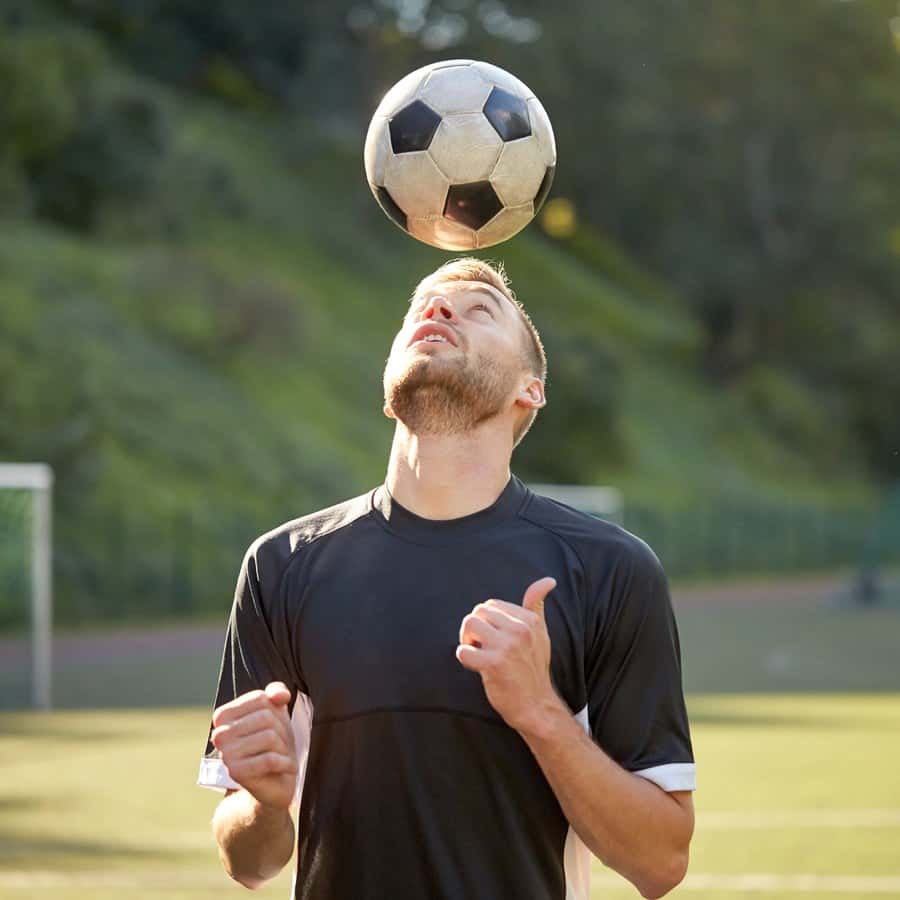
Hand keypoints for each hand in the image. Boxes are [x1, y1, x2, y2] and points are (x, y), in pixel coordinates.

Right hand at [211, 682, 297, 809]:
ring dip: (284, 747)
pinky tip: (287, 767)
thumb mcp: (277, 711)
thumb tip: (280, 695)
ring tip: (281, 755)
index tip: (275, 724)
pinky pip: (270, 759)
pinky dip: (286, 763)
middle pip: (265, 717)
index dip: (276, 710)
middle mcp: (219, 734)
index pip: (260, 698)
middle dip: (282, 730)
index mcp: (223, 716)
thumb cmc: (274, 741)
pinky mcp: (236, 773)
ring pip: (269, 737)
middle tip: (281, 744)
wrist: (274, 780)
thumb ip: (277, 692)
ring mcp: (225, 755)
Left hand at [456, 577, 562, 733]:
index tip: (493, 638)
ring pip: (469, 624)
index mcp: (530, 620)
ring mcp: (508, 647)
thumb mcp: (540, 633)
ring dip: (467, 640)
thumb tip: (549, 580)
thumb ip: (536, 605)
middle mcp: (521, 630)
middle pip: (478, 612)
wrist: (535, 705)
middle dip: (474, 628)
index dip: (486, 621)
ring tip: (478, 653)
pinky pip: (463, 651)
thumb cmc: (533, 667)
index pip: (491, 605)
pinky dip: (465, 658)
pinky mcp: (495, 665)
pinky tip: (476, 667)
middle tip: (481, 646)